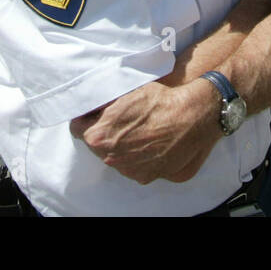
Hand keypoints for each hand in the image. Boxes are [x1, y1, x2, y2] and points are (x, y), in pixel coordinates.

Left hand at [70, 80, 219, 184]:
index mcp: (100, 136)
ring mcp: (129, 170)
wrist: (192, 117)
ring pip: (116, 157)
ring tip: (139, 130)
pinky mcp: (147, 176)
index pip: (78, 129)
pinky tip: (150, 142)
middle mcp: (111, 158)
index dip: (86, 118)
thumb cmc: (159, 101)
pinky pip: (134, 166)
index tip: (93, 112)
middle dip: (103, 133)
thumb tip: (92, 104)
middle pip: (96, 145)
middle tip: (118, 119)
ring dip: (121, 146)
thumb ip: (102, 103)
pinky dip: (138, 156)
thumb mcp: (124, 93)